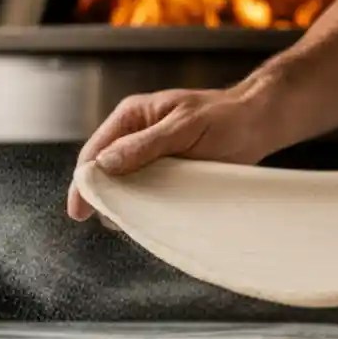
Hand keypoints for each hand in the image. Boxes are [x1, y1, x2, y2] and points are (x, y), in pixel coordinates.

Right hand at [66, 87, 275, 221]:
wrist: (257, 124)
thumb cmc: (225, 117)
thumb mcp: (185, 126)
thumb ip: (146, 144)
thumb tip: (106, 163)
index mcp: (132, 117)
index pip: (95, 150)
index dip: (84, 181)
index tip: (80, 208)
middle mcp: (135, 137)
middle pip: (104, 172)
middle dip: (102, 197)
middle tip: (108, 220)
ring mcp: (150, 158)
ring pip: (124, 187)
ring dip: (124, 204)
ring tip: (130, 221)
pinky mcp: (167, 175)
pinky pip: (146, 194)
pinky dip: (144, 207)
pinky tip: (147, 220)